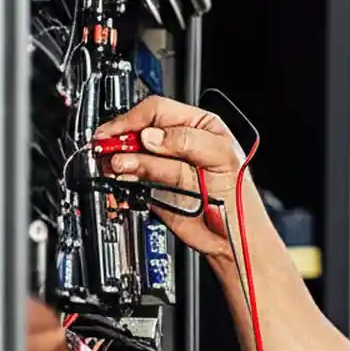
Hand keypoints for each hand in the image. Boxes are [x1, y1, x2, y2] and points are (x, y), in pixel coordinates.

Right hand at [93, 96, 247, 259]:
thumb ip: (189, 141)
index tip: (121, 131)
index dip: (136, 119)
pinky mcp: (154, 190)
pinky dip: (121, 178)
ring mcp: (164, 167)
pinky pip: (131, 179)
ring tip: (120, 166)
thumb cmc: (239, 198)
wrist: (233, 240)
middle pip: (140, 132)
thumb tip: (152, 136)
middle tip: (109, 148)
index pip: (158, 111)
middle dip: (123, 139)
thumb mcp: (223, 158)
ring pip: (132, 155)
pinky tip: (121, 177)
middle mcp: (178, 143)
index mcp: (198, 126)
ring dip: (121, 159)